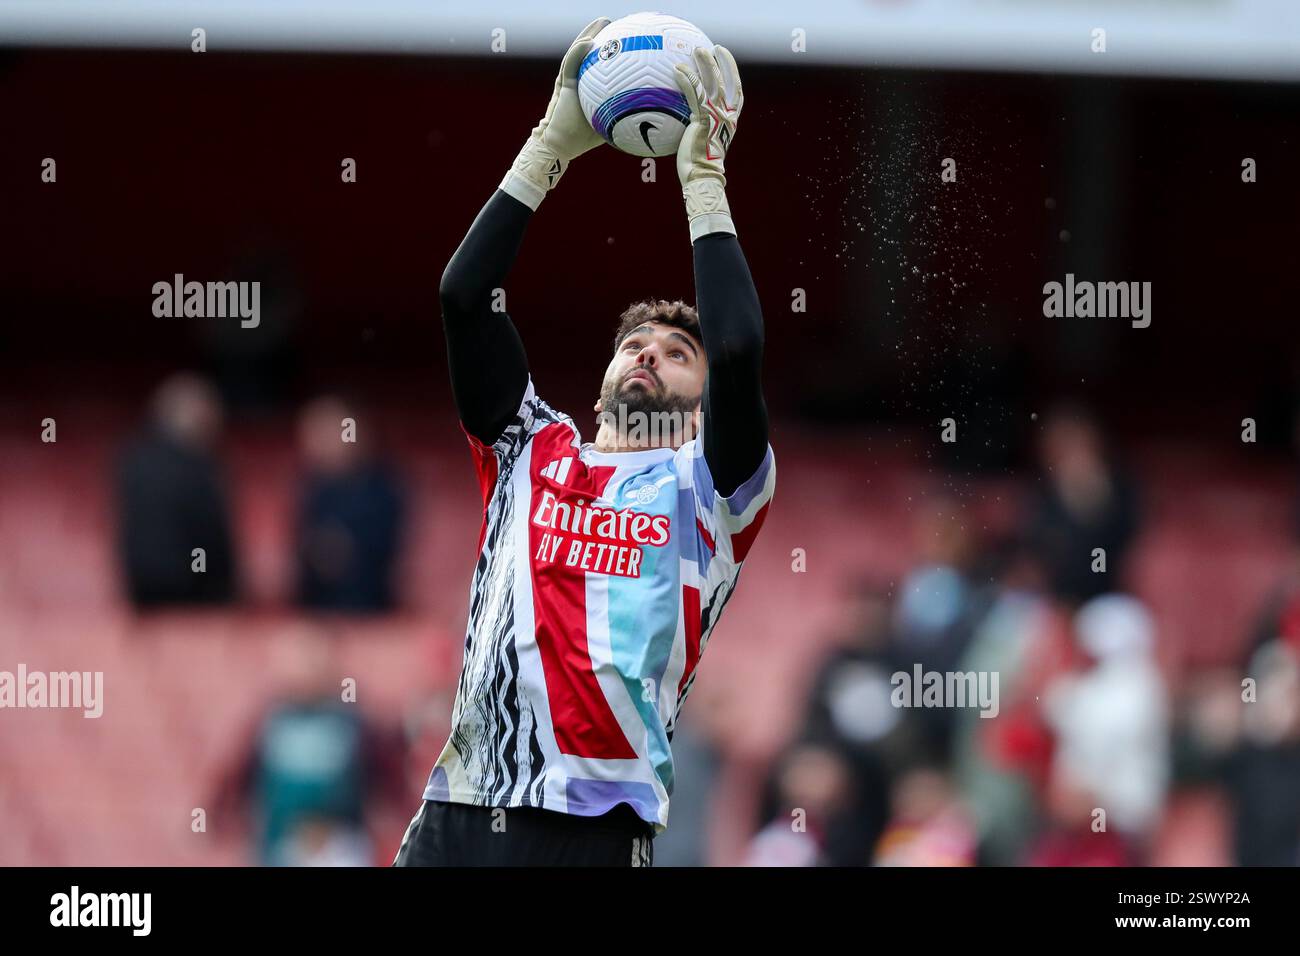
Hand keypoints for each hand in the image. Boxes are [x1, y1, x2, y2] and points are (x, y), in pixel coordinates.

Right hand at [499, 16, 610, 209]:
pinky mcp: (563, 84)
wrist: (561, 144)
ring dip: (589, 34)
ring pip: (579, 52)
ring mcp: (569, 79)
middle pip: (590, 51)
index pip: (601, 63)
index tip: (627, 38)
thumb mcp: (610, 123)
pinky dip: (578, 52)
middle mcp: (579, 78)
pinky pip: (571, 64)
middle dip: (601, 34)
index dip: (611, 49)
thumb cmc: (584, 138)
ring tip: (603, 22)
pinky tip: (588, 43)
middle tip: (616, 22)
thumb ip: (625, 116)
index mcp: (589, 85)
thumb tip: (652, 118)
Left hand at [672, 44, 742, 239]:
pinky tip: (677, 69)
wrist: (702, 178)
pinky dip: (688, 80)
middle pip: (728, 83)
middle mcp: (728, 117)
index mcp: (730, 122)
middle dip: (723, 63)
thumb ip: (697, 128)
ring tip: (697, 50)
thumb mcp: (700, 143)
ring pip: (714, 83)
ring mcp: (718, 117)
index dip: (733, 75)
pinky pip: (696, 94)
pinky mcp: (705, 119)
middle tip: (713, 48)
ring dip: (706, 64)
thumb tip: (683, 122)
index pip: (737, 93)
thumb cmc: (697, 167)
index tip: (726, 62)